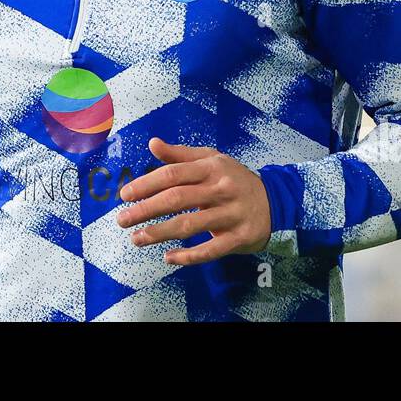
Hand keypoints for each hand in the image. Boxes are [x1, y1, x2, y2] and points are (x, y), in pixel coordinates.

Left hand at [116, 137, 270, 264]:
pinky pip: (210, 250)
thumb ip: (180, 155)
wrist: (277, 201)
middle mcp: (221, 189)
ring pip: (190, 225)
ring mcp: (231, 214)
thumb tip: (152, 143)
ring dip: (159, 233)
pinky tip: (169, 257)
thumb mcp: (212, 159)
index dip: (146, 184)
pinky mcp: (239, 238)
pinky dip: (188, 256)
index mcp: (211, 167)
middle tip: (122, 219)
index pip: (173, 174)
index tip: (125, 195)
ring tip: (137, 239)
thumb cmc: (234, 179)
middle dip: (146, 210)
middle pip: (177, 199)